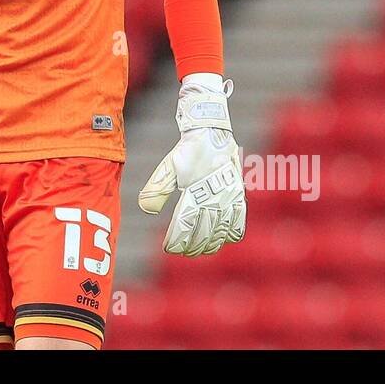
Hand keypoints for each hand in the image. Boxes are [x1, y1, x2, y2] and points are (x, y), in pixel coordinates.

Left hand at [138, 77, 245, 256]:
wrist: (211, 131)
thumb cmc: (187, 150)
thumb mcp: (168, 167)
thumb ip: (157, 188)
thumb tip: (145, 208)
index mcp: (196, 192)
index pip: (185, 226)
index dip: (177, 241)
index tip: (168, 248)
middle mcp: (215, 198)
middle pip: (204, 233)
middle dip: (192, 246)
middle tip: (182, 252)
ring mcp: (230, 198)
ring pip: (222, 232)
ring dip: (210, 244)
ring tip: (199, 250)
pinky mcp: (239, 195)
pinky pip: (239, 222)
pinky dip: (231, 234)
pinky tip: (223, 240)